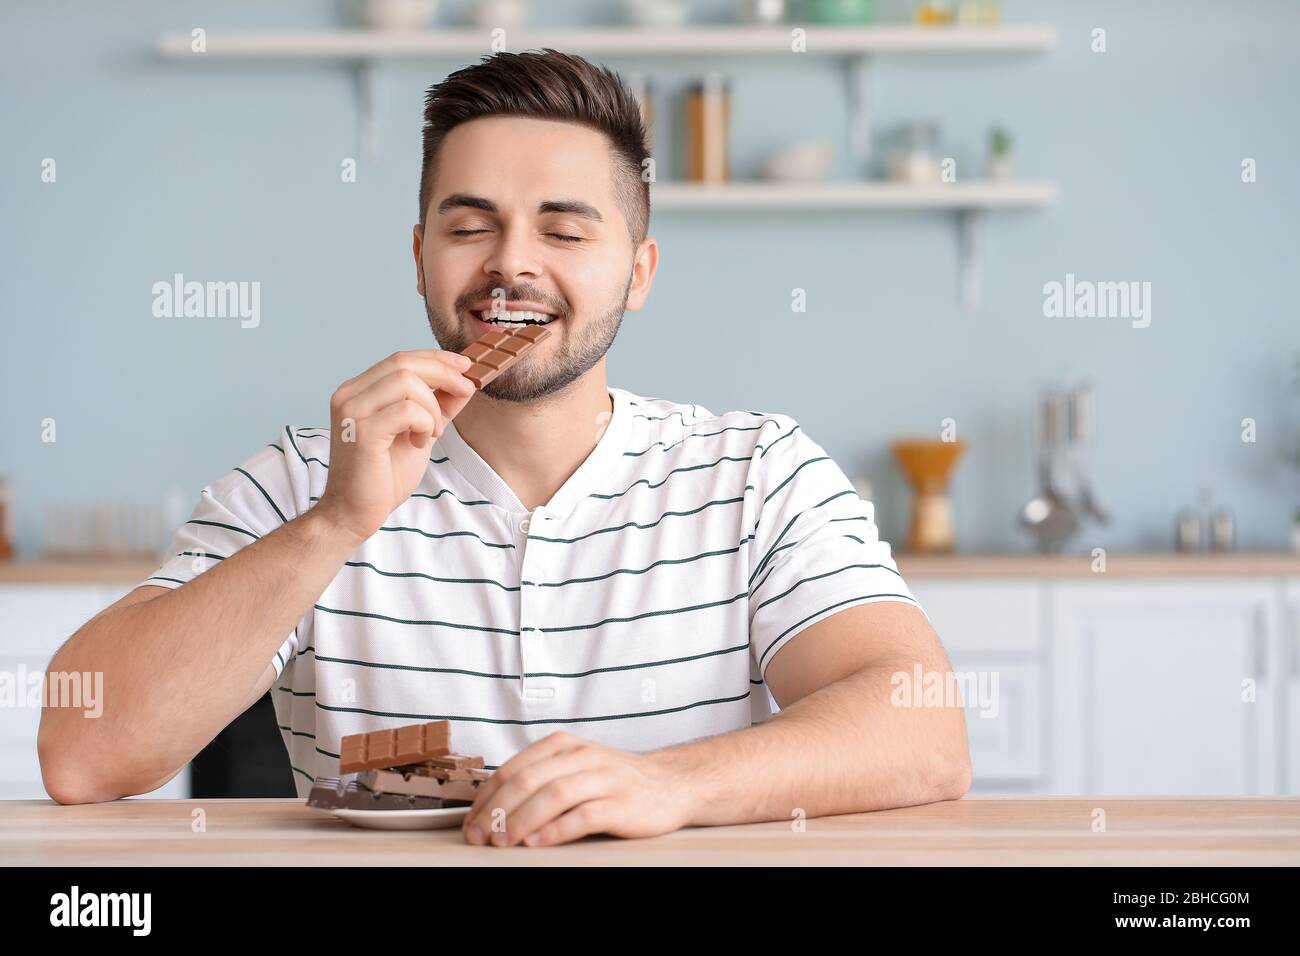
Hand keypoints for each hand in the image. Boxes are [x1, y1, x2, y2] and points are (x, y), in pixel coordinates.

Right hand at [315, 349, 476, 544]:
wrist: (354, 514)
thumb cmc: (383, 476)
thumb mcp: (419, 432)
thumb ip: (438, 406)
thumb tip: (464, 382)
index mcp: (359, 391)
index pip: (400, 359)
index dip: (436, 358)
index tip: (465, 365)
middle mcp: (349, 395)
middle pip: (403, 362)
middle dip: (443, 373)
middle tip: (466, 389)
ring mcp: (351, 411)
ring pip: (406, 382)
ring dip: (432, 406)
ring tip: (433, 432)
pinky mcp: (361, 432)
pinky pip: (407, 410)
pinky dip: (425, 424)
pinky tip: (420, 443)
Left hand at [461, 732, 697, 847]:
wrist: (669, 783)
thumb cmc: (614, 780)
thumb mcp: (575, 766)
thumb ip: (540, 778)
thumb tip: (492, 807)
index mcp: (564, 745)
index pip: (513, 768)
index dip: (487, 797)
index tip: (472, 822)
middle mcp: (582, 756)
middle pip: (528, 780)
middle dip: (498, 811)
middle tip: (480, 836)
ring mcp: (603, 778)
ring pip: (553, 795)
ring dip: (522, 821)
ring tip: (503, 843)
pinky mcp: (621, 804)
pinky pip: (582, 816)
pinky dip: (555, 831)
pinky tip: (537, 844)